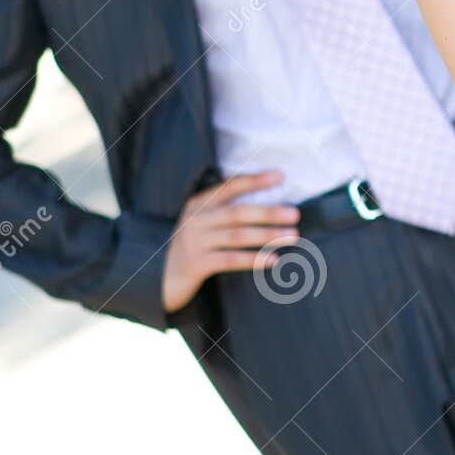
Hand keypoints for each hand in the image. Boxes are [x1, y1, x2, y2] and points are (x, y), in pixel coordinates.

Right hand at [161, 171, 300, 312]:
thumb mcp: (201, 224)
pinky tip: (274, 260)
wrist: (158, 277)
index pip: (231, 187)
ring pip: (237, 236)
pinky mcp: (197, 264)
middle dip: (269, 212)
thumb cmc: (192, 247)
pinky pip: (230, 260)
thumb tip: (271, 209)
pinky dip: (254, 259)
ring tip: (293, 235)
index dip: (256, 180)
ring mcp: (195, 242)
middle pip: (238, 212)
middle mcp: (196, 219)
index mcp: (198, 204)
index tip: (281, 176)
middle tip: (295, 214)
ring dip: (267, 235)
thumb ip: (224, 213)